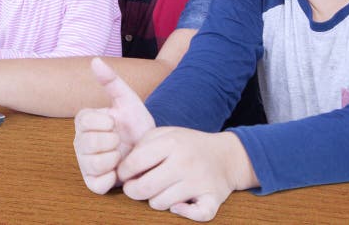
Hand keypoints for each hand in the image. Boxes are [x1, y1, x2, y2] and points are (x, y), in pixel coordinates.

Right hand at [73, 58, 154, 194]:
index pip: (84, 120)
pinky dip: (111, 178)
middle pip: (88, 143)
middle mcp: (80, 142)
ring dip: (113, 159)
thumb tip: (95, 60)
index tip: (115, 123)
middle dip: (111, 141)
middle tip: (120, 140)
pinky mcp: (93, 183)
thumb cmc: (136, 125)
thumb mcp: (128, 100)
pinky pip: (97, 183)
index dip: (105, 122)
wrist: (153, 150)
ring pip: (92, 163)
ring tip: (121, 155)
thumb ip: (111, 81)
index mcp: (84, 121)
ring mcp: (85, 163)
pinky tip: (119, 171)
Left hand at [118, 129, 256, 221]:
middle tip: (135, 188)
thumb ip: (141, 146)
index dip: (123, 173)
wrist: (226, 155)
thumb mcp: (165, 134)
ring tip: (159, 191)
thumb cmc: (187, 145)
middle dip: (133, 191)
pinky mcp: (213, 198)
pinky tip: (178, 205)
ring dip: (155, 200)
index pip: (134, 163)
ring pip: (162, 203)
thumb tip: (122, 169)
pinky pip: (195, 214)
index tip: (125, 175)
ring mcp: (199, 181)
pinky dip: (184, 213)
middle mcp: (185, 162)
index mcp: (171, 143)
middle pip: (145, 188)